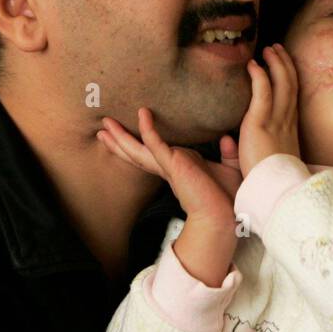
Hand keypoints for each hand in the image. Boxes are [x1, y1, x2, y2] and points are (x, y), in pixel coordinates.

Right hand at [98, 108, 236, 221]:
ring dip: (122, 137)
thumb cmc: (230, 199)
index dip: (137, 144)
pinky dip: (149, 130)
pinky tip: (142, 113)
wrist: (226, 217)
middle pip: (137, 152)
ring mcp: (170, 167)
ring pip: (139, 149)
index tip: (126, 136)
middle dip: (120, 141)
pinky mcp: (174, 166)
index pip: (153, 154)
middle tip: (102, 128)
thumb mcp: (230, 169)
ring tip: (105, 124)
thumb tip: (226, 138)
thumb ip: (227, 153)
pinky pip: (157, 144)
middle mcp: (170, 168)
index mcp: (180, 168)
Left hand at [238, 43, 300, 176]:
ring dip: (276, 64)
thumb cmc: (266, 182)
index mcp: (289, 131)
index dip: (289, 78)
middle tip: (277, 49)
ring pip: (282, 84)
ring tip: (269, 49)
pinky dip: (260, 76)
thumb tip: (226, 141)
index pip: (292, 97)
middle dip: (285, 64)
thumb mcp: (258, 161)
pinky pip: (264, 93)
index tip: (282, 65)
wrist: (274, 192)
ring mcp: (277, 121)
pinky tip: (253, 64)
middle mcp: (287, 122)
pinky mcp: (262, 124)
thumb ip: (241, 148)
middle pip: (291, 85)